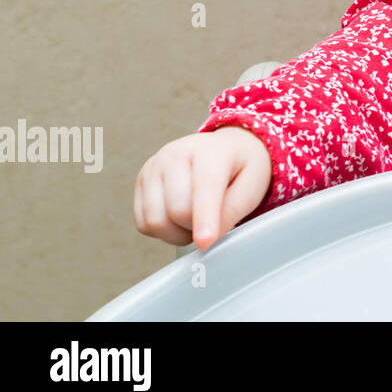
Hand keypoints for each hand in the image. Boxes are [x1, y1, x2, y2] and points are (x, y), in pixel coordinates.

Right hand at [134, 126, 271, 250]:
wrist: (224, 149)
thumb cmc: (239, 168)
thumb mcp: (252, 187)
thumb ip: (232, 211)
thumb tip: (206, 239)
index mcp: (210, 151)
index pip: (204, 188)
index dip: (205, 218)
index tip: (205, 241)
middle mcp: (176, 154)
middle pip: (178, 210)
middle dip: (196, 227)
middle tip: (212, 222)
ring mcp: (154, 166)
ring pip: (155, 220)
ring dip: (178, 233)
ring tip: (196, 220)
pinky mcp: (140, 182)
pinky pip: (143, 223)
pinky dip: (162, 231)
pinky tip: (178, 219)